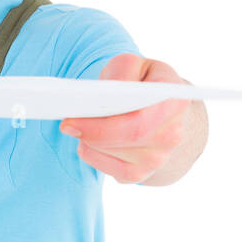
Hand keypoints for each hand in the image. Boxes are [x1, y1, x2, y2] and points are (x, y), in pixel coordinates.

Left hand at [59, 53, 191, 183]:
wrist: (164, 112)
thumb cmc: (144, 85)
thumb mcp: (135, 66)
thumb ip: (121, 72)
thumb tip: (101, 96)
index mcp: (174, 101)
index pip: (138, 121)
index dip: (102, 125)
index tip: (72, 120)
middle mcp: (172, 134)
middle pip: (126, 140)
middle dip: (91, 133)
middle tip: (67, 124)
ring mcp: (159, 159)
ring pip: (115, 158)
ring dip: (90, 144)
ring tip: (81, 128)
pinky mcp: (142, 174)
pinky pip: (112, 171)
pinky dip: (95, 156)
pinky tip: (91, 143)